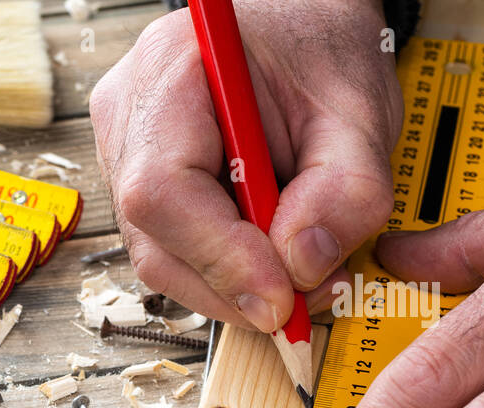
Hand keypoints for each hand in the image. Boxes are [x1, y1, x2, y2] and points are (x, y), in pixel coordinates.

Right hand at [89, 0, 400, 330]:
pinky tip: (265, 260)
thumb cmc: (319, 47)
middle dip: (230, 285)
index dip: (219, 257)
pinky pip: (170, 250)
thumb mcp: (359, 108)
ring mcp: (123, 152)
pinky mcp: (139, 184)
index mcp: (169, 71)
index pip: (163, 191)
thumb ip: (345, 190)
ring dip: (229, 286)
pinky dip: (222, 271)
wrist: (299, 23)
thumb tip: (303, 267)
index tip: (279, 297)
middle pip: (154, 239)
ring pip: (159, 257)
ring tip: (294, 279)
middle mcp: (128, 115)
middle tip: (299, 303)